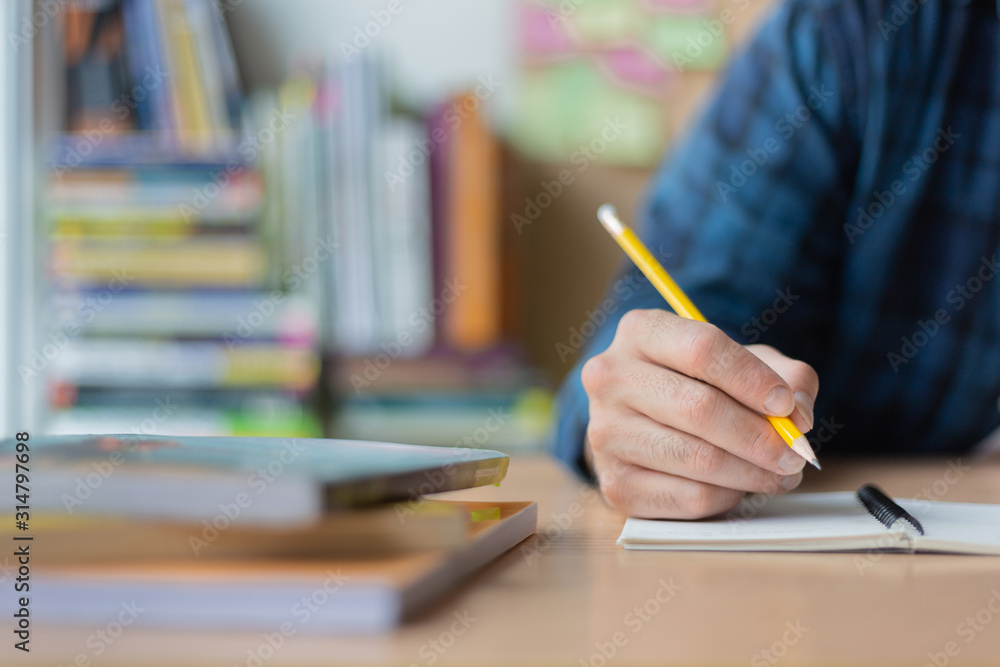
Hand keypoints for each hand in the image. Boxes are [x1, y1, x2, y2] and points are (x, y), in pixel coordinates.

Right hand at [581, 309, 817, 518]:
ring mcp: (605, 432)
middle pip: (699, 407)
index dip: (752, 379)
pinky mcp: (615, 483)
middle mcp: (610, 378)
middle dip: (760, 435)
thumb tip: (798, 414)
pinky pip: (689, 496)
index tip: (786, 405)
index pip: (701, 348)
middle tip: (795, 452)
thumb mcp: (743, 364)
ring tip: (780, 473)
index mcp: (640, 332)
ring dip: (753, 471)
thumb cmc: (699, 386)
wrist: (644, 425)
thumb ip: (785, 377)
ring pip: (697, 457)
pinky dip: (728, 495)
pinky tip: (739, 485)